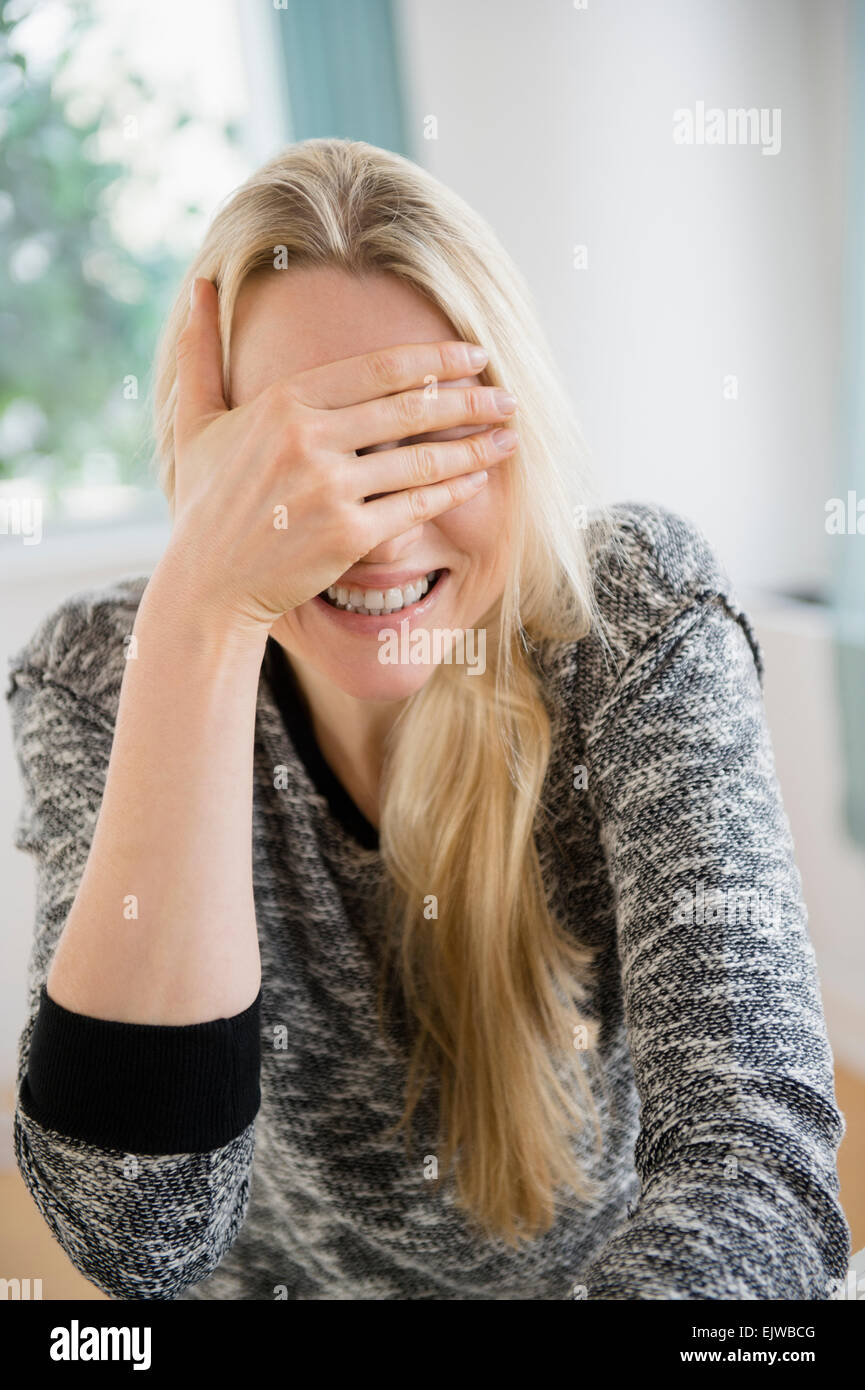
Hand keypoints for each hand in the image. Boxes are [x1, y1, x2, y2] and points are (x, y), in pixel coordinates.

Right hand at [162, 278, 518, 636]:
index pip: (378, 368)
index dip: (435, 359)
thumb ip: (201, 352)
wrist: (208, 583)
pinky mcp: (347, 535)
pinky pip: (416, 507)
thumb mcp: (195, 421)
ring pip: (421, 459)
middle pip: (410, 408)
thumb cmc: (206, 502)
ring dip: (474, 446)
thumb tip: (201, 285)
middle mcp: (308, 439)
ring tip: (508, 437)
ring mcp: (329, 488)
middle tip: (509, 396)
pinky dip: (452, 491)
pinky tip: (478, 479)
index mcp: (283, 401)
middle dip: (470, 399)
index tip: (475, 356)